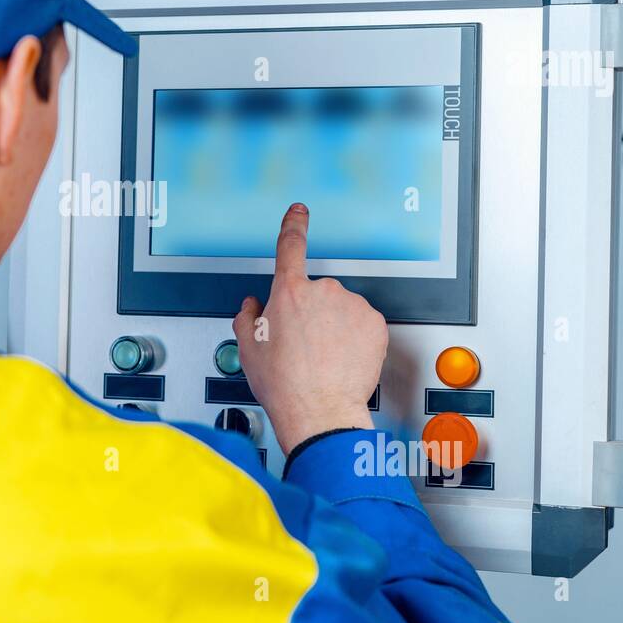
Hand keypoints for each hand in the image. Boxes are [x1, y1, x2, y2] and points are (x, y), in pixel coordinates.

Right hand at [232, 203, 387, 454]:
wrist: (320, 411)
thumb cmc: (284, 385)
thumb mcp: (248, 348)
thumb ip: (247, 316)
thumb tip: (253, 306)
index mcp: (289, 293)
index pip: (290, 246)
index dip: (293, 225)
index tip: (298, 212)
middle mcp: (323, 292)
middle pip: (316, 292)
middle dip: (310, 312)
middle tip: (303, 345)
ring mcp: (352, 306)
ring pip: (341, 309)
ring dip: (334, 325)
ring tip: (323, 358)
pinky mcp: (375, 324)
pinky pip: (362, 323)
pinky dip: (354, 337)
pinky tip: (342, 359)